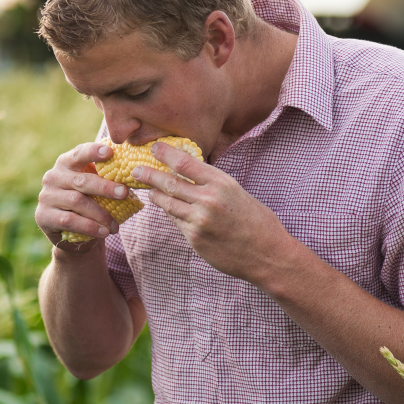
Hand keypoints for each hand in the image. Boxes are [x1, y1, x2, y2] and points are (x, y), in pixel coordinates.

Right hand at [37, 142, 132, 251]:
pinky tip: (103, 232)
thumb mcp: (95, 187)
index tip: (110, 152)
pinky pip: (69, 221)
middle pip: (81, 180)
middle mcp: (53, 176)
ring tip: (115, 225)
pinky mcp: (43, 216)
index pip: (79, 153)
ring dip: (100, 214)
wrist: (70, 232)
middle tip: (125, 193)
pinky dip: (89, 227)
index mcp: (66, 163)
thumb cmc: (89, 202)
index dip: (93, 151)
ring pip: (76, 202)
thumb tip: (137, 171)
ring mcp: (46, 196)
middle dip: (105, 187)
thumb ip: (106, 176)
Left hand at [132, 142, 292, 283]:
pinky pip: (176, 221)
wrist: (268, 255)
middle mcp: (208, 200)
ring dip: (155, 195)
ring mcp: (199, 221)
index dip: (165, 154)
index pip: (185, 163)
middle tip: (135, 169)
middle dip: (149, 174)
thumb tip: (189, 172)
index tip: (153, 147)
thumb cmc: (258, 221)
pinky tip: (166, 208)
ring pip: (168, 203)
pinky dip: (170, 213)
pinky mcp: (195, 239)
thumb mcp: (238, 192)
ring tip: (147, 188)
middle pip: (169, 182)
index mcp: (222, 183)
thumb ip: (213, 183)